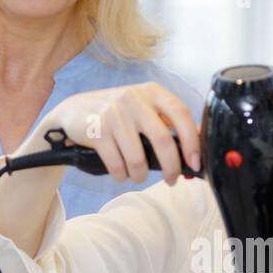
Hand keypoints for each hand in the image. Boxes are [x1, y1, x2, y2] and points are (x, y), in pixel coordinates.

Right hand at [13, 81, 200, 185]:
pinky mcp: (97, 131)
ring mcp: (114, 114)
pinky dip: (121, 175)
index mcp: (152, 92)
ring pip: (138, 159)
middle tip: (171, 180)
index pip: (181, 114)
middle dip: (171, 167)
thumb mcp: (144, 108)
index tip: (195, 162)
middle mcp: (134, 99)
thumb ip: (169, 122)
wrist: (74, 112)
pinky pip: (117, 165)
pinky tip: (121, 173)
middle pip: (163, 140)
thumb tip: (198, 145)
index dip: (192, 141)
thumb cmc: (117, 114)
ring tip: (138, 176)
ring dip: (141, 175)